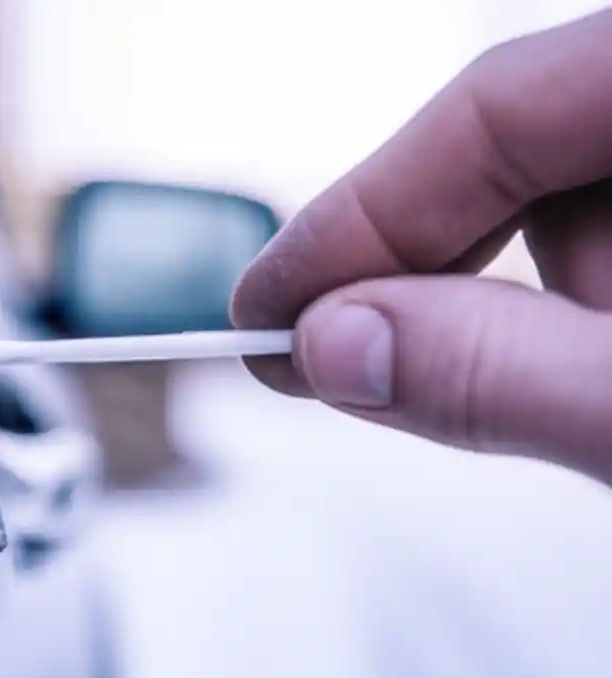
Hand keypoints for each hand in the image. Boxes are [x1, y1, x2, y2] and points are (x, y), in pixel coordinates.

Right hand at [230, 10, 611, 478]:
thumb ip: (506, 372)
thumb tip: (341, 346)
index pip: (497, 103)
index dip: (361, 211)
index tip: (264, 310)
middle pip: (533, 154)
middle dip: (449, 275)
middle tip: (362, 373)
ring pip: (580, 210)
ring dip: (541, 313)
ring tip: (580, 411)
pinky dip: (584, 322)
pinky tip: (600, 385)